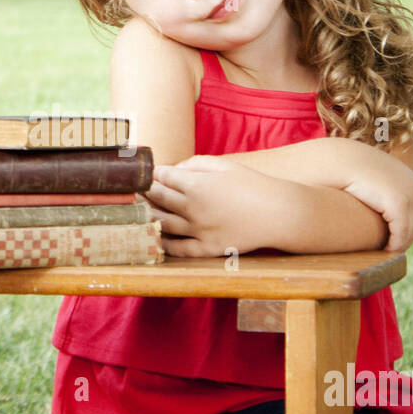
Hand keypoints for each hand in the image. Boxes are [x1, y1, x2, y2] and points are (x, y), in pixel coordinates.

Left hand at [147, 159, 269, 256]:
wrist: (278, 213)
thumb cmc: (253, 185)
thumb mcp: (225, 166)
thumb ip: (197, 164)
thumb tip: (175, 169)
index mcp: (198, 185)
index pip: (164, 177)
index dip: (154, 174)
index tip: (148, 174)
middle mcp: (194, 209)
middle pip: (159, 199)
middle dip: (145, 192)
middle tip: (134, 189)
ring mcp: (200, 231)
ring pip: (163, 224)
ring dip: (148, 216)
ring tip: (138, 211)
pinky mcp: (208, 249)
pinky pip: (179, 249)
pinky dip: (164, 244)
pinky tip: (155, 238)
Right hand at [344, 165, 412, 251]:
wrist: (337, 160)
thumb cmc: (344, 170)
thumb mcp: (366, 178)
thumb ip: (374, 189)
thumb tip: (370, 202)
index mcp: (407, 177)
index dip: (408, 226)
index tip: (396, 239)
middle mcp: (412, 184)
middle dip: (407, 237)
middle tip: (392, 250)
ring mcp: (407, 192)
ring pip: (410, 228)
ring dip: (401, 242)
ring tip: (387, 252)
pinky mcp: (397, 202)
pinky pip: (401, 230)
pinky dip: (395, 243)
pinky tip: (385, 249)